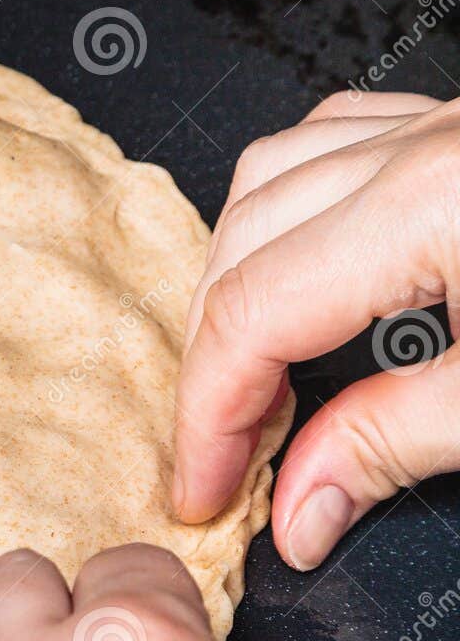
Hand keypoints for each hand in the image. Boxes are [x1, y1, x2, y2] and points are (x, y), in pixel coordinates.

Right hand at [174, 90, 457, 568]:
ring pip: (269, 178)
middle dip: (214, 361)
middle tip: (225, 457)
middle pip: (241, 245)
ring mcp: (441, 125)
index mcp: (431, 204)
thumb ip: (397, 444)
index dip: (210, 418)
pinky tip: (299, 259)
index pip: (254, 316)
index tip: (204, 494)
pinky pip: (334, 141)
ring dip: (236, 274)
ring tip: (249, 366)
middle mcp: (422, 147)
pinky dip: (288, 206)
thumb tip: (296, 515)